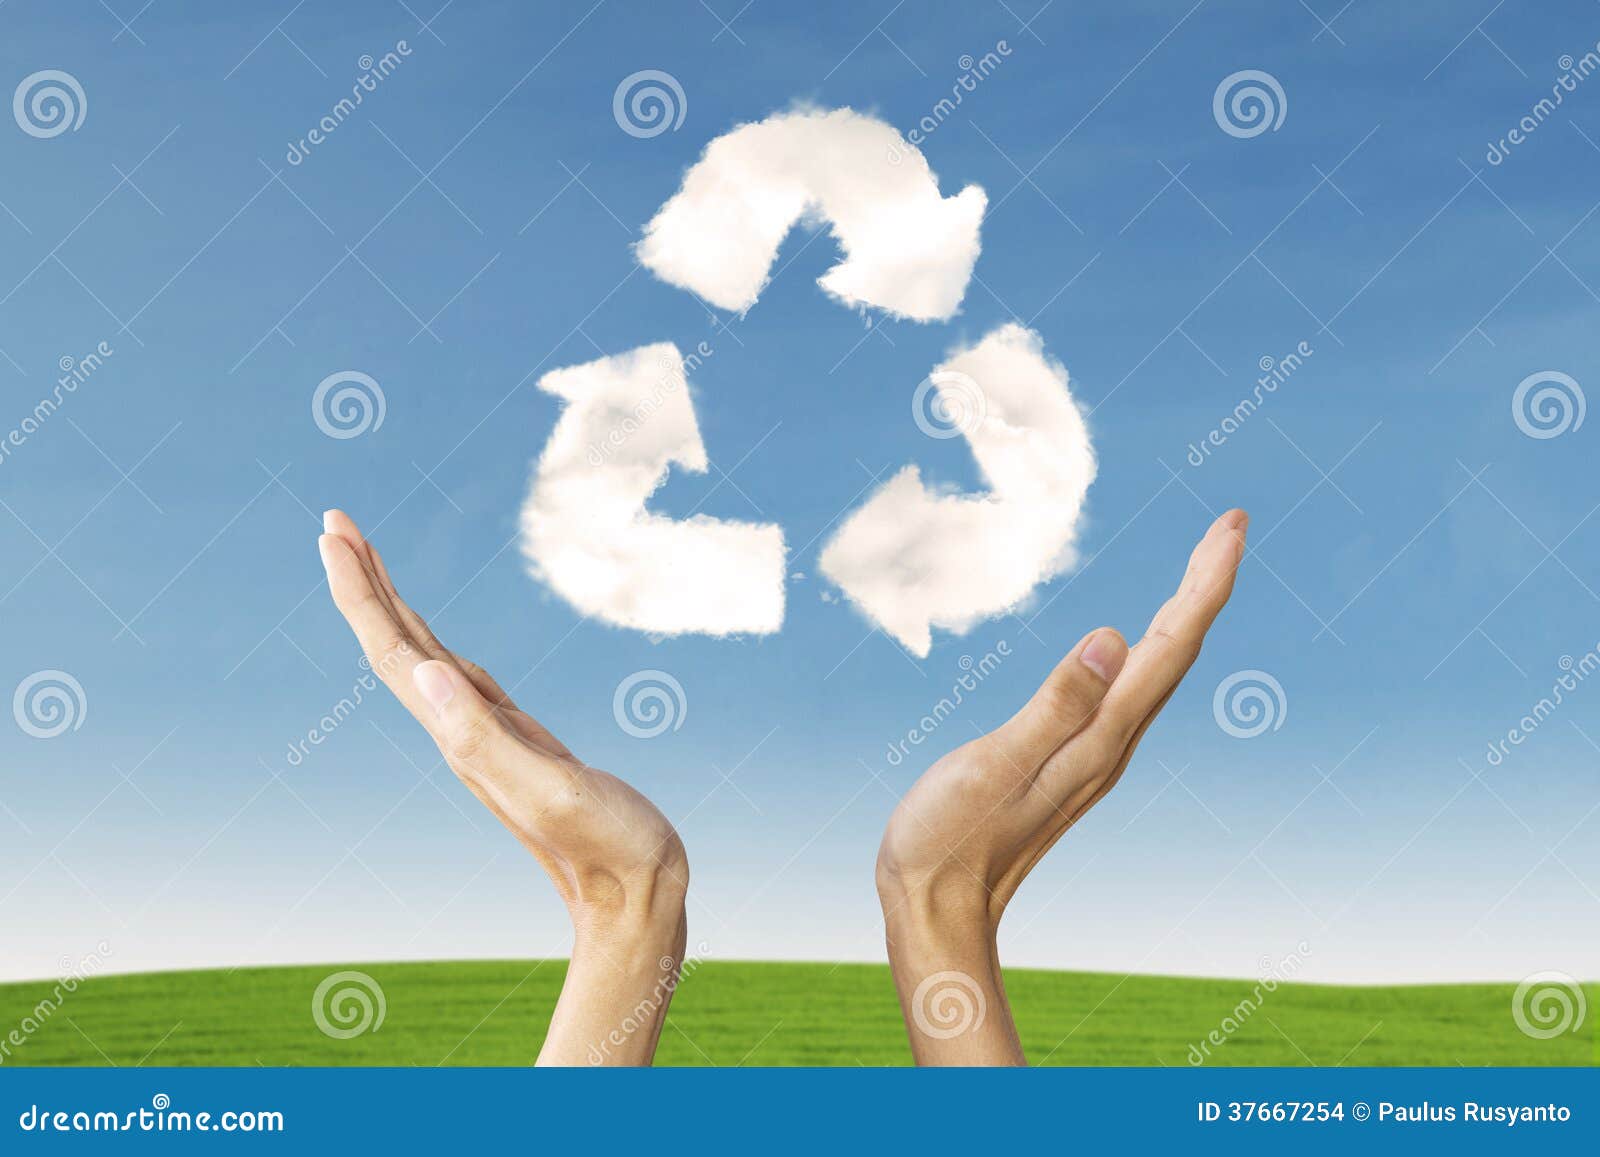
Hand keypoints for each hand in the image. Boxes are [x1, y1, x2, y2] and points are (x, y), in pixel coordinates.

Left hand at [316, 509, 687, 1065]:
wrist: (637, 899)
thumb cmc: (609, 849)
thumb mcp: (552, 792)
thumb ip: (487, 740)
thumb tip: (425, 672)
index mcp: (464, 739)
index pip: (393, 652)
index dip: (360, 593)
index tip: (333, 535)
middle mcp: (463, 735)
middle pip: (395, 647)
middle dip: (363, 583)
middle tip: (335, 524)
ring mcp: (488, 739)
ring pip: (423, 659)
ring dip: (391, 607)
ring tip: (368, 560)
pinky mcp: (518, 742)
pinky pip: (462, 679)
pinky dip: (435, 643)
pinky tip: (429, 640)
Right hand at [875, 509, 1247, 1064]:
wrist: (935, 913)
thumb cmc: (949, 841)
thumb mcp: (993, 765)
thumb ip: (1054, 704)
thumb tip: (1114, 636)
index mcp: (1097, 738)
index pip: (1170, 646)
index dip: (1204, 583)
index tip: (1234, 524)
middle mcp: (1108, 745)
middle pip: (1175, 653)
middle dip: (1205, 585)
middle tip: (1231, 525)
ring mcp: (1090, 757)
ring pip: (1156, 672)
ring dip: (1182, 616)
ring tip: (1200, 570)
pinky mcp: (1066, 763)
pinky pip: (1127, 693)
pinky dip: (1146, 652)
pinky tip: (1135, 647)